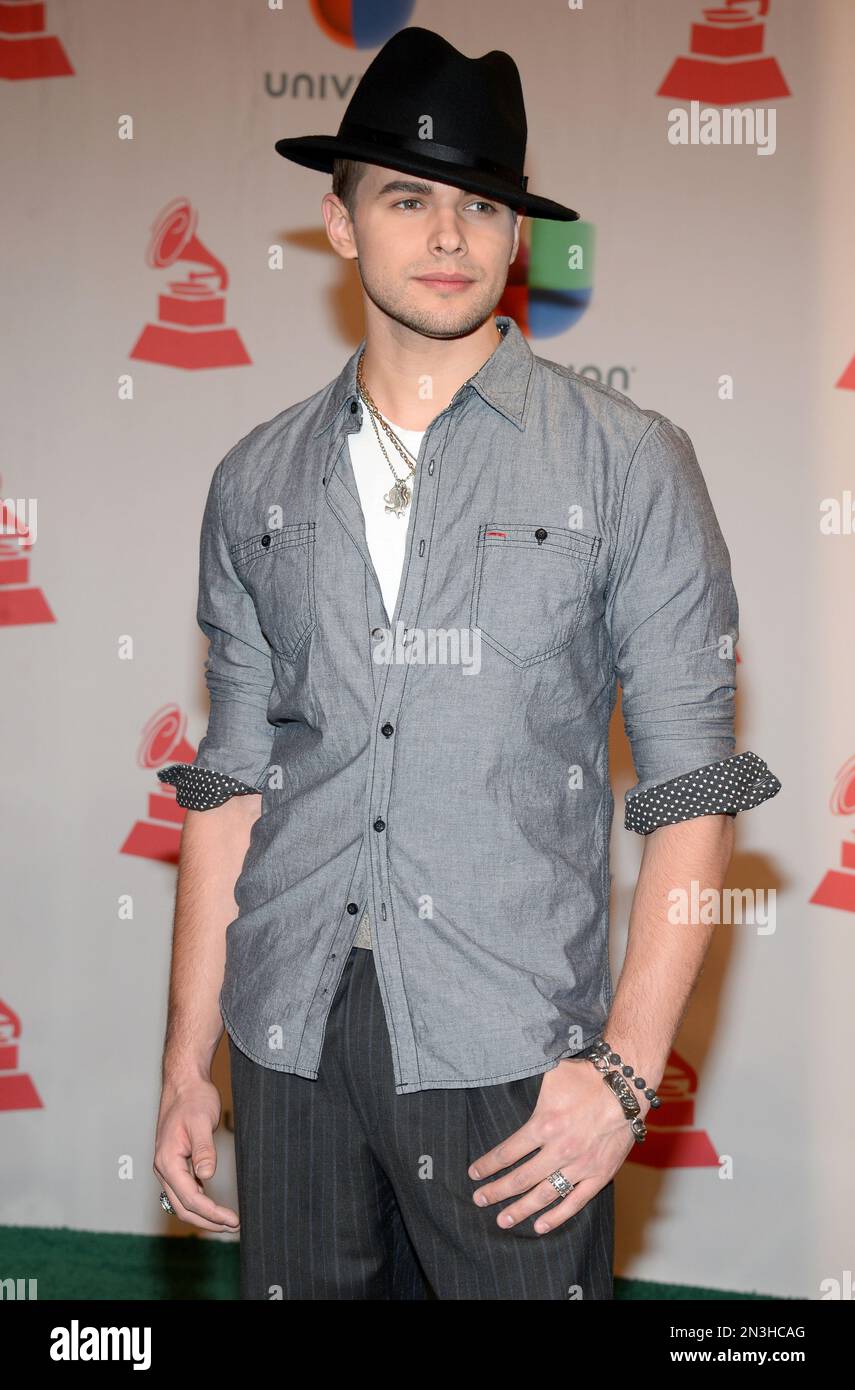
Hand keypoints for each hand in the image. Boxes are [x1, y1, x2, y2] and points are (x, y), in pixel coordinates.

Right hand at [153, 1075, 239, 1231]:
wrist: (185, 1083)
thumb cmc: (192, 1099)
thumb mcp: (201, 1122)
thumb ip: (203, 1150)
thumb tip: (206, 1176)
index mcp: (167, 1160)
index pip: (189, 1198)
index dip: (211, 1212)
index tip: (231, 1219)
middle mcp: (163, 1167)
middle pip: (183, 1207)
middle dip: (207, 1220)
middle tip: (232, 1225)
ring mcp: (168, 1166)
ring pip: (182, 1202)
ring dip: (203, 1214)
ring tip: (226, 1221)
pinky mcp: (175, 1163)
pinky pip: (183, 1190)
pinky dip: (198, 1202)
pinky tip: (212, 1204)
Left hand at [467, 1058, 638, 1233]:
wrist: (625, 1088)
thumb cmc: (586, 1077)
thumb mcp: (551, 1073)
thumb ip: (527, 1082)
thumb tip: (505, 1071)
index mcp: (544, 1125)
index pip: (507, 1152)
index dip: (488, 1165)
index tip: (474, 1173)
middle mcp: (559, 1150)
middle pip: (520, 1178)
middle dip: (496, 1191)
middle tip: (479, 1200)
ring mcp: (580, 1166)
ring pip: (544, 1195)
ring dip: (520, 1209)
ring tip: (502, 1220)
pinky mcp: (599, 1175)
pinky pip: (575, 1202)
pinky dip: (556, 1217)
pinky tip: (539, 1226)